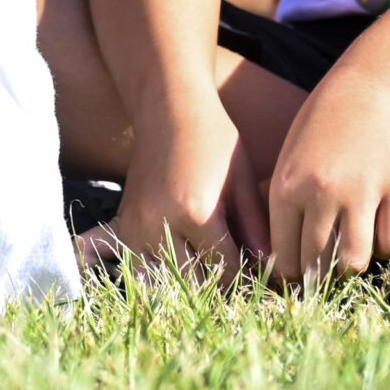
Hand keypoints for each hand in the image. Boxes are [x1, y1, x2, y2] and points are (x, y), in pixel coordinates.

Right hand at [113, 91, 266, 278]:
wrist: (169, 108)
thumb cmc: (214, 140)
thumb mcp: (243, 182)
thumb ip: (255, 229)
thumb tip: (270, 268)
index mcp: (197, 213)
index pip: (227, 269)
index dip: (246, 270)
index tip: (253, 262)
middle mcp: (161, 223)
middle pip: (193, 281)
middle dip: (215, 278)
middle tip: (228, 262)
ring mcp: (136, 225)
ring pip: (158, 279)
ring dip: (179, 278)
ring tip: (198, 264)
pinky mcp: (122, 221)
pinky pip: (119, 258)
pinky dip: (128, 267)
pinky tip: (138, 265)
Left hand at [266, 78, 389, 284]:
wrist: (369, 91)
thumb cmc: (322, 130)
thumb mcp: (289, 161)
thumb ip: (286, 207)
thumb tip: (284, 262)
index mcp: (287, 186)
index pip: (283, 256)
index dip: (290, 275)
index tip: (298, 276)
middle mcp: (322, 192)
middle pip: (317, 265)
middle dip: (319, 277)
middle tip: (324, 272)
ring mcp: (363, 191)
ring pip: (354, 262)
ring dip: (351, 266)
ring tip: (349, 255)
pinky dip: (388, 246)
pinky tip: (380, 230)